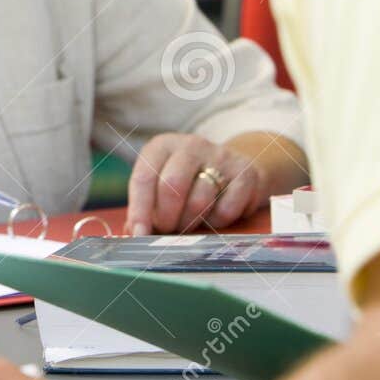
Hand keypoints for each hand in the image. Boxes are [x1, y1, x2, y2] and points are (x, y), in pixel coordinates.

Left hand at [126, 132, 272, 235]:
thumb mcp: (161, 184)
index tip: (139, 233)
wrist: (235, 167)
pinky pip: (226, 210)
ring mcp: (220, 156)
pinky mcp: (245, 173)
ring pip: (199, 200)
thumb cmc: (188, 181)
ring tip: (188, 224)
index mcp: (162, 146)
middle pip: (171, 186)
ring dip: (190, 223)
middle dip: (167, 217)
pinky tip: (214, 217)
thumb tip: (135, 231)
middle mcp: (190, 145)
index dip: (140, 210)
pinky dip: (217, 222)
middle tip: (168, 230)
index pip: (144, 178)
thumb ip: (146, 206)